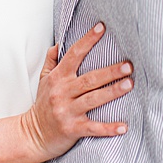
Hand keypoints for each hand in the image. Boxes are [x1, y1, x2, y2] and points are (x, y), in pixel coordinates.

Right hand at [20, 23, 132, 160]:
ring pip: (93, 99)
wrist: (33, 134)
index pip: (73, 54)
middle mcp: (62, 92)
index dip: (87, 40)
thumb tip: (58, 45)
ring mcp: (67, 111)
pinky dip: (109, 128)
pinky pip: (93, 128)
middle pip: (89, 78)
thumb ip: (51, 61)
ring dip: (112, 92)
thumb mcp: (43, 80)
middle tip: (128, 65)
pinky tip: (124, 127)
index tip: (101, 28)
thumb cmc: (42, 106)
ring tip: (129, 84)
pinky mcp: (73, 128)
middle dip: (110, 71)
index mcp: (58, 78)